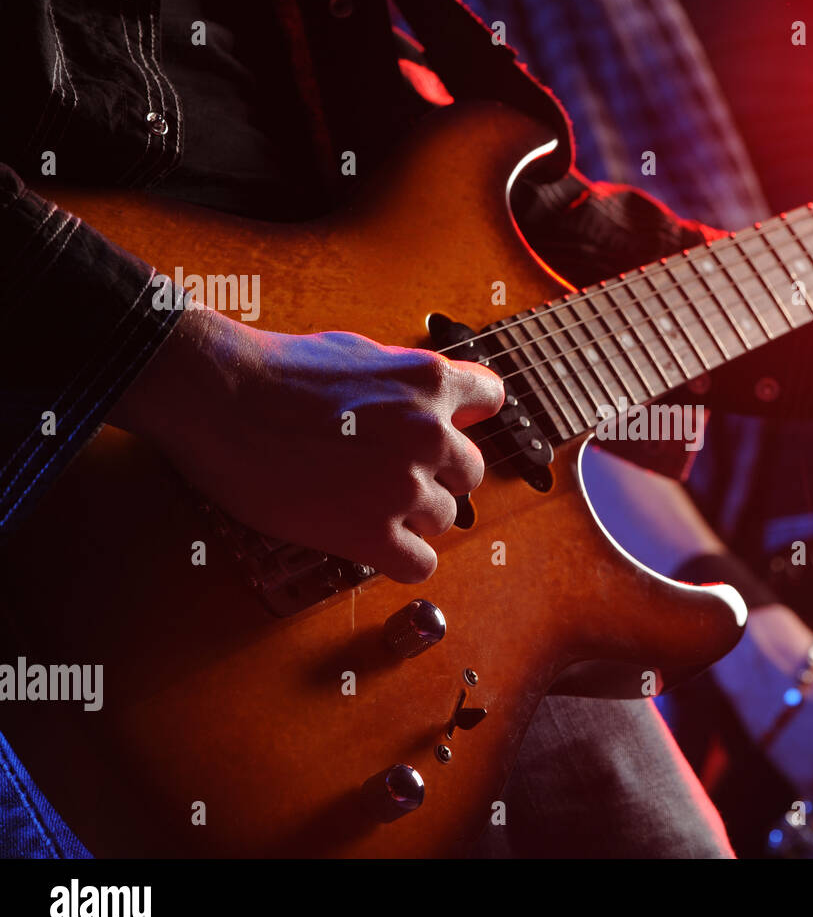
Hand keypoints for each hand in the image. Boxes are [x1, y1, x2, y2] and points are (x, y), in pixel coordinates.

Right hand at [110, 306, 503, 581]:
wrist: (217, 395)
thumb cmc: (277, 368)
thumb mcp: (361, 351)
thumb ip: (410, 380)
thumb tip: (443, 403)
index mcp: (430, 381)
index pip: (490, 400)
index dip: (465, 417)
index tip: (443, 428)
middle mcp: (430, 434)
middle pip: (468, 472)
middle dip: (435, 474)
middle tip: (387, 473)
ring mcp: (404, 486)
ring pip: (443, 518)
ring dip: (411, 515)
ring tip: (362, 502)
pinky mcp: (371, 533)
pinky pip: (419, 564)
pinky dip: (402, 559)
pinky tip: (373, 543)